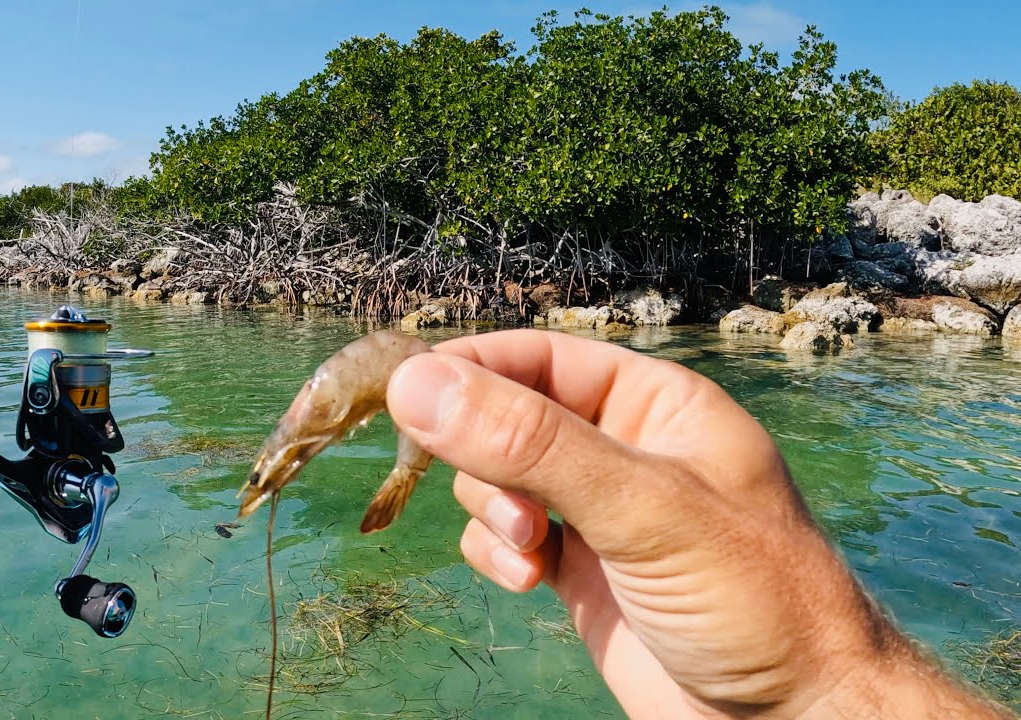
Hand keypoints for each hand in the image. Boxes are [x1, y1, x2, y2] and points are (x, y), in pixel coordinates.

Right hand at [386, 329, 1004, 718]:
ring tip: (529, 552)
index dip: (473, 370)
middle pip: (506, 418)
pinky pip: (504, 538)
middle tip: (503, 502)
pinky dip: (498, 555)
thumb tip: (418, 385)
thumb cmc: (755, 598)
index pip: (540, 358)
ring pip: (497, 481)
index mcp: (655, 404)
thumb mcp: (642, 508)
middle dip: (487, 459)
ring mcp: (598, 512)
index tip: (407, 393)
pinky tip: (527, 581)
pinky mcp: (579, 569)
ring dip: (493, 512)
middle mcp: (622, 448)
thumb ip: (531, 445)